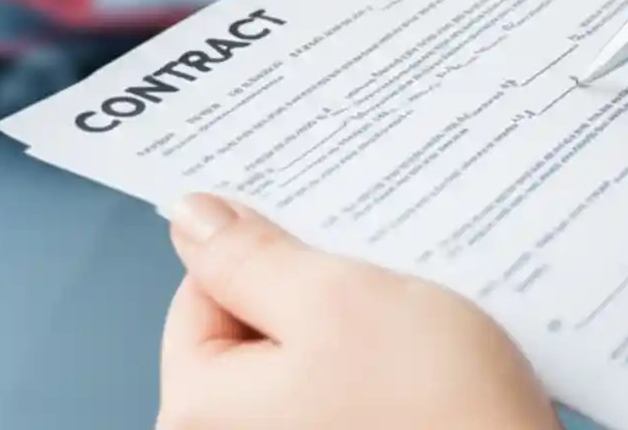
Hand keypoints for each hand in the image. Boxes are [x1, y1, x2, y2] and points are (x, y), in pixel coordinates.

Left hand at [158, 194, 559, 429]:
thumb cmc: (434, 414)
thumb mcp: (334, 300)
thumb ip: (249, 257)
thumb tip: (193, 218)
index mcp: (199, 409)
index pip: (200, 291)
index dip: (266, 256)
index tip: (322, 244)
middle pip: (251, 327)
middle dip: (313, 291)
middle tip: (374, 283)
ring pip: (303, 356)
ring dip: (353, 326)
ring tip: (407, 324)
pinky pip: (338, 391)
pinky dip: (374, 365)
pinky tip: (420, 360)